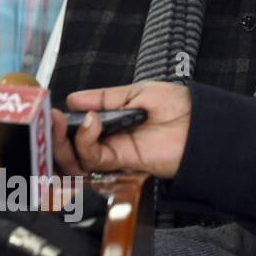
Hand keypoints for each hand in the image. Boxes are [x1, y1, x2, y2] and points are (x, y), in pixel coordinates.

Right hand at [50, 81, 191, 178]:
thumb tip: (73, 99)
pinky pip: (94, 158)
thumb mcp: (135, 92)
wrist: (204, 123)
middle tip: (51, 120)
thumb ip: (104, 98)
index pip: (77, 128)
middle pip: (70, 149)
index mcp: (111, 124)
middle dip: (55, 136)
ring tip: (62, 122)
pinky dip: (86, 141)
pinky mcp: (123, 163)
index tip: (52, 110)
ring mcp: (115, 154)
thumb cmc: (179, 107)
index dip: (62, 123)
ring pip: (76, 159)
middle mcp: (109, 141)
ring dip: (64, 141)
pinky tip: (92, 123)